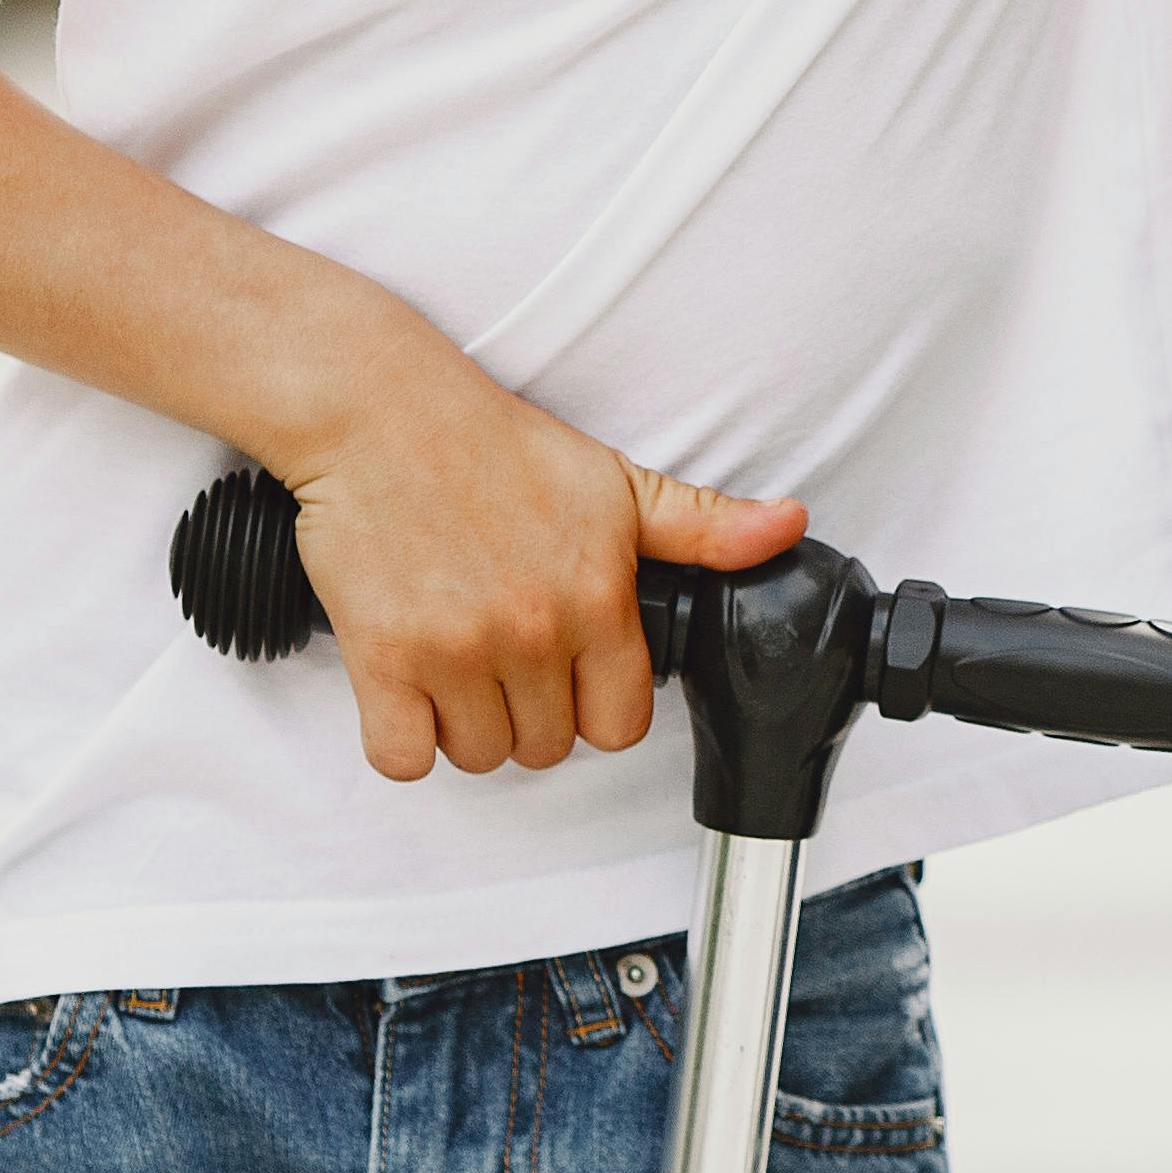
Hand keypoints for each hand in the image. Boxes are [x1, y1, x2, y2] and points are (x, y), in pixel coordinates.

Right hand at [279, 355, 809, 782]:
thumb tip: (790, 527)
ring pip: (481, 757)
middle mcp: (533, 630)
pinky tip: (410, 686)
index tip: (572, 671)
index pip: (621, 727)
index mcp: (597, 596)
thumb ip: (704, 526)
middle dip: (530, 714)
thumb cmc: (495, 446)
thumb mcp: (615, 482)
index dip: (597, 706)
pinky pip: (404, 759)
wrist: (381, 413)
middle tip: (505, 654)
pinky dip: (404, 738)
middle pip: (548, 748)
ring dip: (469, 725)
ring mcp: (456, 649)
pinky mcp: (383, 658)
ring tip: (458, 661)